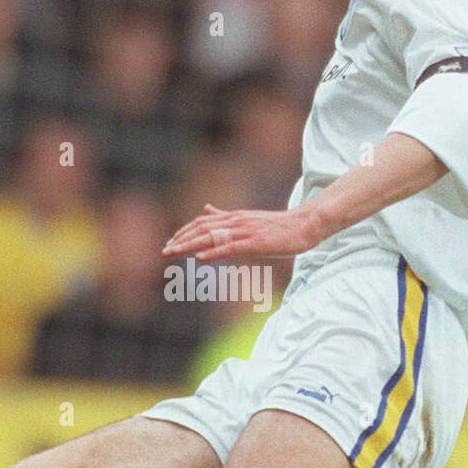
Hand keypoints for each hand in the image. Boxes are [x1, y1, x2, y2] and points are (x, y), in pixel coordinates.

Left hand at [162, 204, 318, 261]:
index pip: (201, 223)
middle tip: (164, 251)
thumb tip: (205, 209)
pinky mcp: (255, 243)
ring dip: (190, 245)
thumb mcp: (247, 218)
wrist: (303, 225)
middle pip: (201, 229)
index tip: (170, 243)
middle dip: (181, 240)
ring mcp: (245, 232)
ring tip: (173, 252)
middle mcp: (235, 221)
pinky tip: (200, 258)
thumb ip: (225, 215)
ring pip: (212, 237)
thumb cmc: (278, 226)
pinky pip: (230, 248)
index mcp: (233, 217)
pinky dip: (213, 252)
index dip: (183, 233)